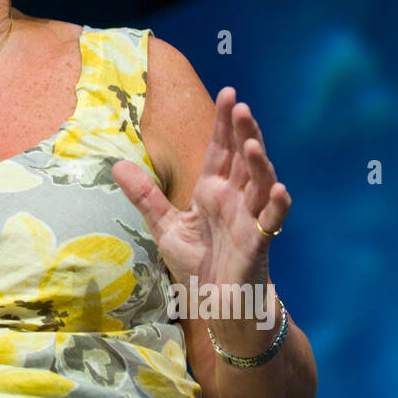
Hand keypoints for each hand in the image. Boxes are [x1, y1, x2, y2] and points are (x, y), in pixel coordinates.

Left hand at [113, 87, 290, 325]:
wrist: (218, 304)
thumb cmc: (198, 264)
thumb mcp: (165, 226)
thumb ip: (145, 195)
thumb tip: (117, 165)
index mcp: (214, 191)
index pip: (220, 150)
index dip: (224, 123)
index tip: (229, 93)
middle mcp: (235, 199)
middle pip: (242, 158)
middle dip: (243, 132)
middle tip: (239, 105)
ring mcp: (250, 219)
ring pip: (260, 183)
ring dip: (260, 163)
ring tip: (252, 142)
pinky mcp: (258, 243)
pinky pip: (272, 220)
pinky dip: (277, 205)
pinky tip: (280, 189)